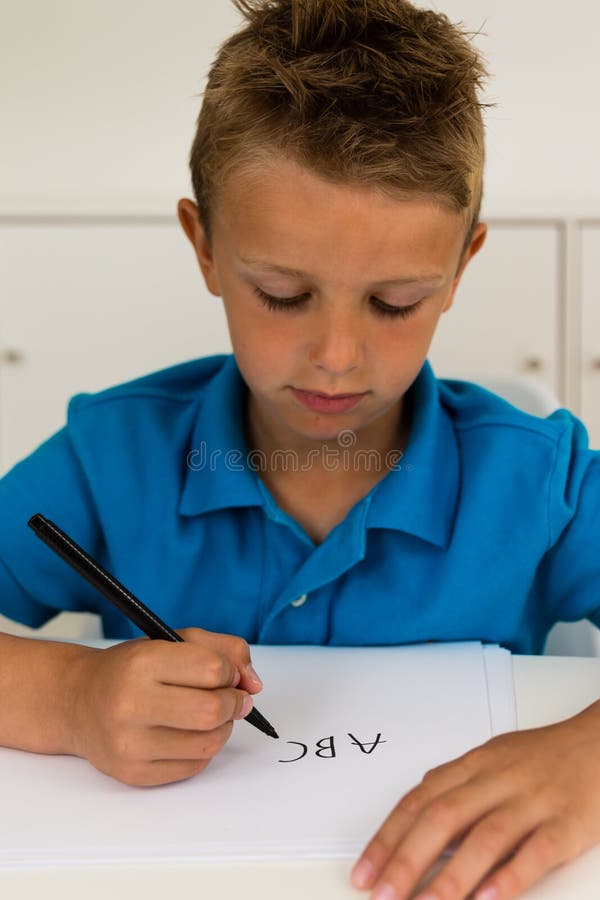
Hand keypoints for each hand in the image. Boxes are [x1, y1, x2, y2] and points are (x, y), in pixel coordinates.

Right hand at [69, 627, 261, 785]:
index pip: (212, 669)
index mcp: (142, 663)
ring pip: (209, 743)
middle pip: (213, 711)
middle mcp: (131, 703)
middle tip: (233, 698)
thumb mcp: (172, 641)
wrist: (78, 701)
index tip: (226, 673)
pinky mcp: (134, 774)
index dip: (230, 671)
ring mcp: (130, 744)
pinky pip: (194, 767)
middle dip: (234, 703)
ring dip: (222, 728)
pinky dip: (203, 750)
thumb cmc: (132, 669)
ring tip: (211, 716)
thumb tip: (254, 684)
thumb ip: (223, 650)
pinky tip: (190, 734)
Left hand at [351, 700, 599, 899]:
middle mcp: (497, 780)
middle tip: (384, 895)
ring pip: (485, 838)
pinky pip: (536, 852)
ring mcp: (532, 802)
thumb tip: (413, 813)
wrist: (597, 743)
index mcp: (474, 765)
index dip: (388, 837)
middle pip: (444, 817)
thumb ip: (455, 785)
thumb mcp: (491, 760)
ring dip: (451, 877)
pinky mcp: (566, 824)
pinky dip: (510, 877)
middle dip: (408, 859)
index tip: (365, 871)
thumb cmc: (540, 756)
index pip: (419, 800)